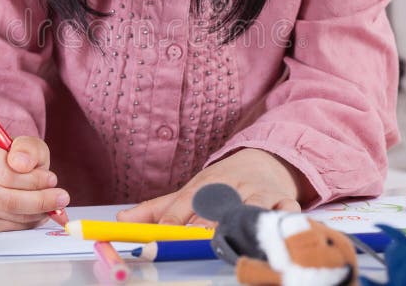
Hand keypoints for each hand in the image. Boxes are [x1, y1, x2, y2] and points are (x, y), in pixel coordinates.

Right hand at [0, 136, 69, 232]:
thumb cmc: (11, 156)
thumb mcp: (25, 144)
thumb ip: (28, 148)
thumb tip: (24, 164)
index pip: (8, 175)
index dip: (34, 180)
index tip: (53, 179)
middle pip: (9, 201)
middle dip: (41, 201)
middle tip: (62, 197)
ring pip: (13, 216)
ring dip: (39, 212)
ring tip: (52, 201)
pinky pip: (12, 227)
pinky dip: (31, 220)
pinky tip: (38, 209)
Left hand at [117, 149, 309, 225]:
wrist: (263, 161)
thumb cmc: (220, 185)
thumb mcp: (189, 192)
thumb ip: (156, 210)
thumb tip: (120, 220)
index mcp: (203, 186)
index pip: (184, 205)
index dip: (172, 223)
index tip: (159, 240)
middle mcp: (229, 187)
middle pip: (215, 209)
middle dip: (204, 227)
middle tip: (194, 244)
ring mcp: (257, 193)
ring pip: (249, 208)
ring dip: (241, 222)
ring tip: (230, 239)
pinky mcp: (282, 200)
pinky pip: (285, 211)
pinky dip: (283, 219)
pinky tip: (274, 231)